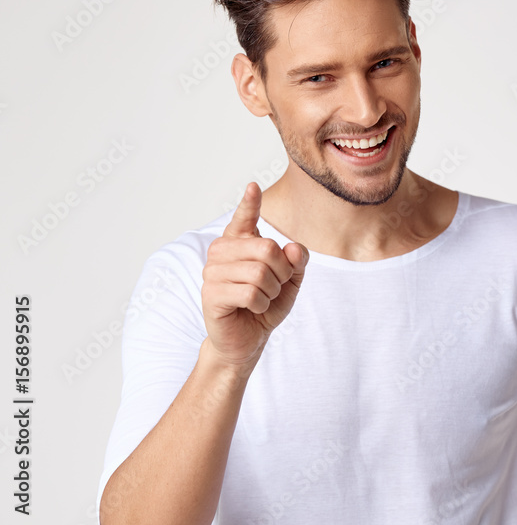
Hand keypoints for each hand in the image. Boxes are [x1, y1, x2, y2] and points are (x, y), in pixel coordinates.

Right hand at [201, 181, 307, 368]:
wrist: (249, 338)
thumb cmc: (266, 304)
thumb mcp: (290, 281)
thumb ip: (297, 261)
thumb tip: (294, 248)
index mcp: (240, 242)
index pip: (244, 218)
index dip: (249, 203)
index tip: (253, 186)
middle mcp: (222, 251)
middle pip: (267, 248)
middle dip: (282, 272)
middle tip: (275, 286)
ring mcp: (212, 271)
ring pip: (259, 273)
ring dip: (272, 291)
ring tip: (262, 299)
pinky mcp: (211, 293)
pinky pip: (250, 293)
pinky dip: (262, 304)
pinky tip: (253, 309)